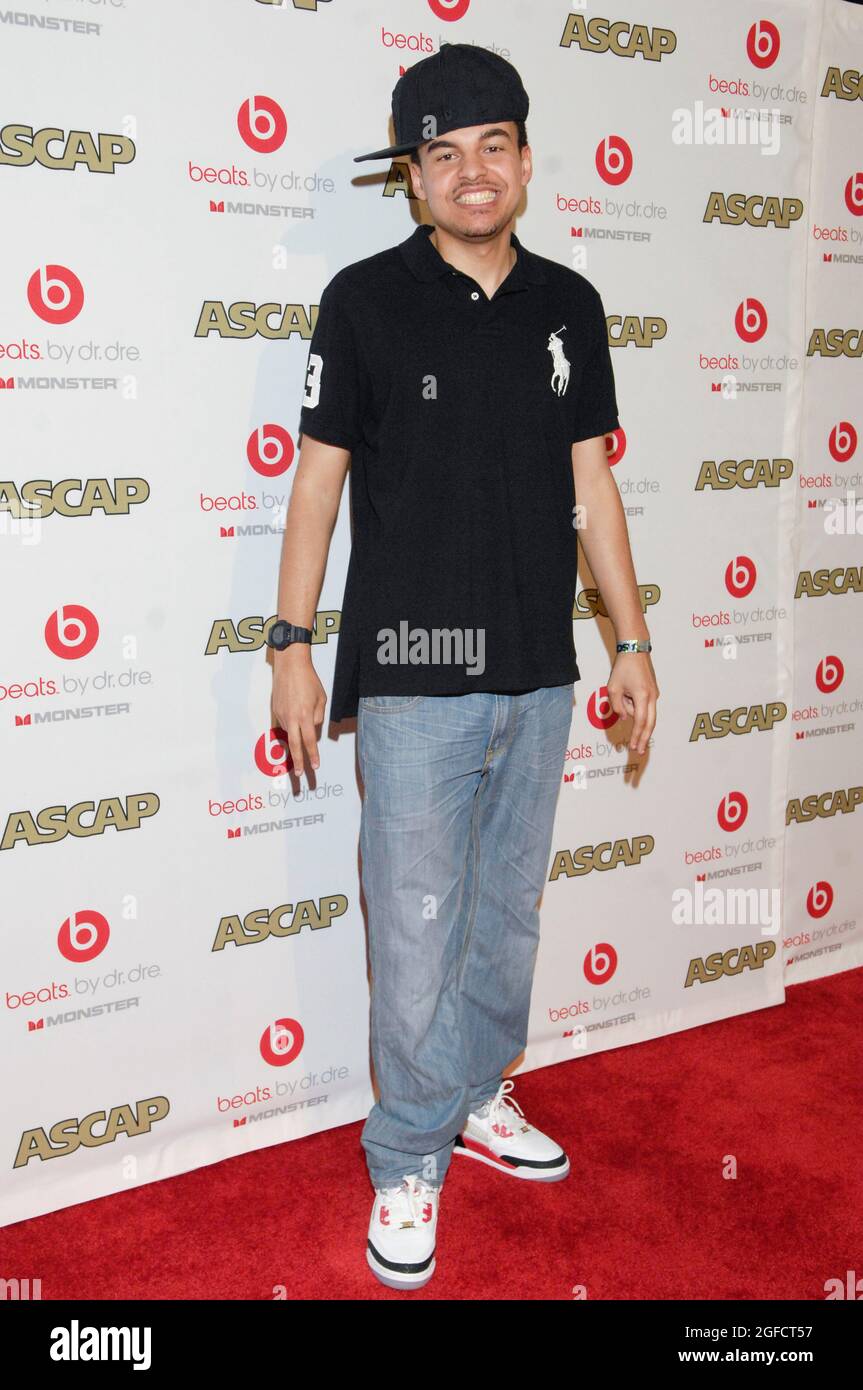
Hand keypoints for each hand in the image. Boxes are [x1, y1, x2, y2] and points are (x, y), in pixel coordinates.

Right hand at [271, 648, 326, 780]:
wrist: (289, 665)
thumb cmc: (308, 680)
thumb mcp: (321, 699)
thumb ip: (318, 716)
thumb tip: (313, 727)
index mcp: (305, 716)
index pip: (310, 741)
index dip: (313, 755)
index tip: (315, 766)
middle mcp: (291, 718)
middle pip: (294, 746)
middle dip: (298, 762)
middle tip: (301, 775)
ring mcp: (281, 714)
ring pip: (289, 733)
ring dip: (295, 739)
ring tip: (300, 736)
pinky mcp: (275, 710)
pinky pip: (285, 723)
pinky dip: (290, 725)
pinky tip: (294, 714)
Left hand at [607, 651, 658, 754]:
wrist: (635, 650)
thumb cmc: (623, 667)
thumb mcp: (613, 688)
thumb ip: (618, 706)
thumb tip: (624, 718)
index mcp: (642, 696)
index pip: (640, 722)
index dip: (637, 736)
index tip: (634, 747)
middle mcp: (652, 697)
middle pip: (650, 723)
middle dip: (644, 738)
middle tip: (639, 751)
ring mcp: (654, 694)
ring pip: (645, 713)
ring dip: (632, 710)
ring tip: (623, 691)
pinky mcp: (652, 692)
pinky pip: (644, 705)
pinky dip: (634, 704)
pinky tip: (627, 690)